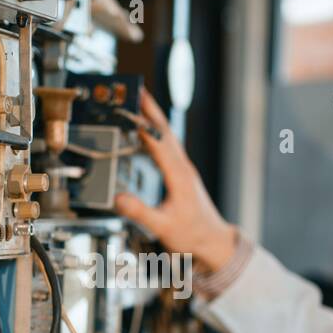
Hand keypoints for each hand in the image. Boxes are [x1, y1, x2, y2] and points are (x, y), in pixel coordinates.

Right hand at [115, 88, 237, 272]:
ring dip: (154, 119)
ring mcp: (185, 170)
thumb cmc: (192, 235)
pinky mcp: (183, 174)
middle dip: (151, 110)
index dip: (144, 124)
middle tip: (137, 90)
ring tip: (140, 103)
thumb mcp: (163, 226)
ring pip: (168, 137)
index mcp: (179, 176)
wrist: (213, 242)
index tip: (132, 108)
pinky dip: (157, 135)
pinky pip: (168, 147)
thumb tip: (119, 199)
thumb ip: (140, 212)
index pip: (159, 143)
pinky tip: (148, 134)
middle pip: (166, 132)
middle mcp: (184, 168)